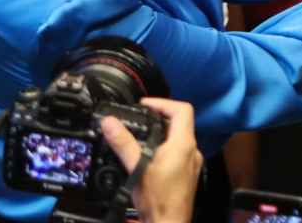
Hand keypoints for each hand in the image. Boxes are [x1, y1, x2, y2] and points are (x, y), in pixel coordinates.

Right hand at [100, 98, 202, 222]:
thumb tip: (110, 122)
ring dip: (162, 133)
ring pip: (179, 138)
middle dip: (159, 117)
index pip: (182, 109)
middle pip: (180, 123)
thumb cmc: (158, 199)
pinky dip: (164, 148)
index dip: (162, 103)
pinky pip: (178, 153)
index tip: (145, 106)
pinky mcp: (186, 174)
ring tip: (142, 135)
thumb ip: (123, 143)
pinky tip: (149, 157)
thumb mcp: (137, 168)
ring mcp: (191, 163)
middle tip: (140, 118)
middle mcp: (192, 151)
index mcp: (183, 144)